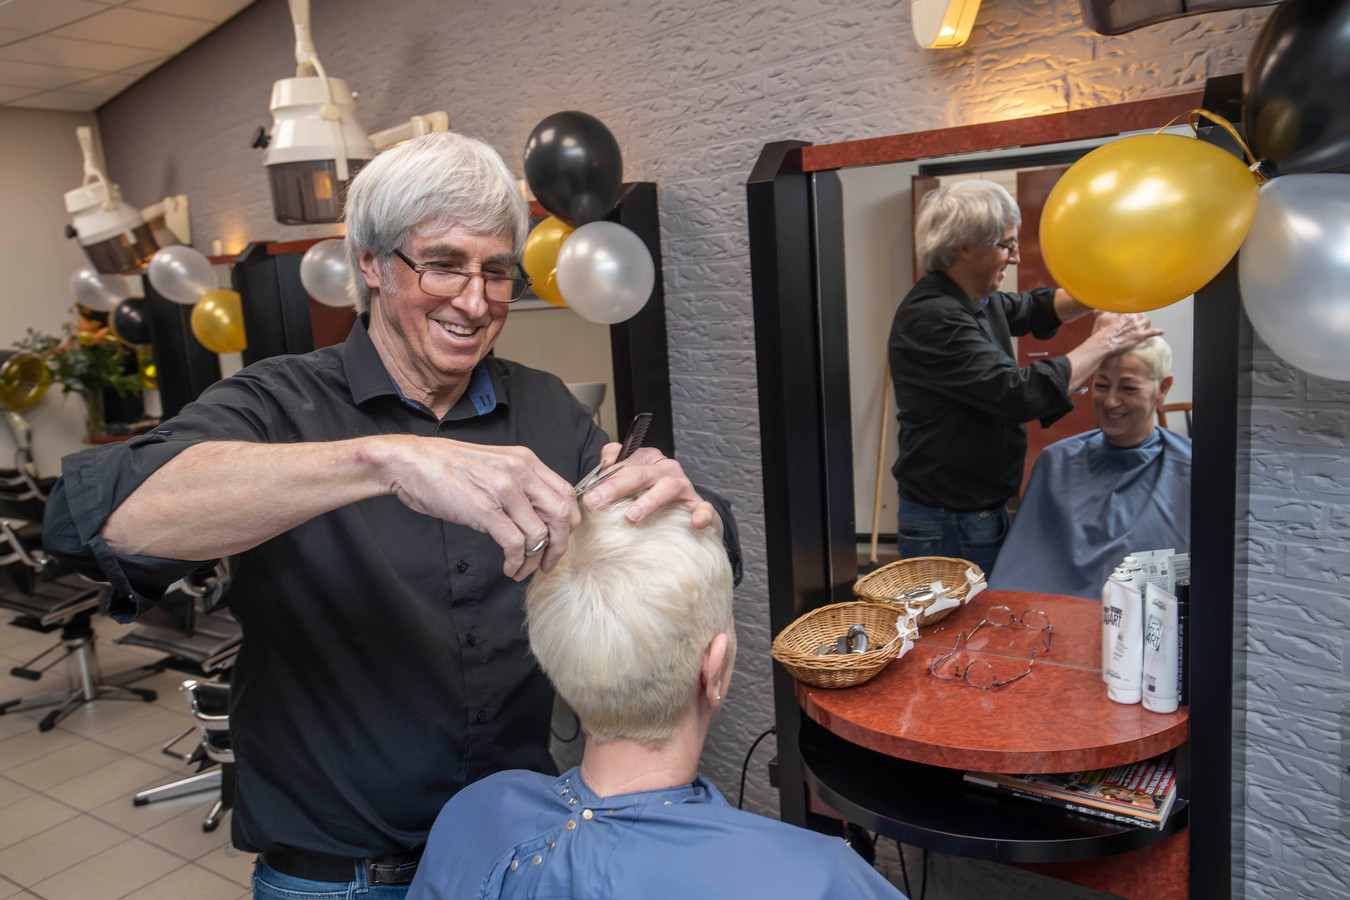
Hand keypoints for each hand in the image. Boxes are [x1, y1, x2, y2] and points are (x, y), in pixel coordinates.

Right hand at [379, 436, 579, 580]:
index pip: (567, 494)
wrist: (410, 462)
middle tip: (547, 562)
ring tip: (521, 569)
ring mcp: (504, 490)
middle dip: (559, 545)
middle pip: (561, 515)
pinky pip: (515, 543)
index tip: (557, 540)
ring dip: (534, 559)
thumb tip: (537, 513)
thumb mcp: (493, 465)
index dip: (568, 523)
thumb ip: (519, 483)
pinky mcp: (485, 510)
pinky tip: (509, 567)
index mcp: (525, 460)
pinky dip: (517, 561)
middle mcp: (520, 472)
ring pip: (540, 533)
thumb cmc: (446, 467)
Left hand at [580, 445, 721, 535]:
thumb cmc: (652, 496)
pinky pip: (703, 508)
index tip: (588, 492)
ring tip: (631, 516)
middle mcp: (666, 470)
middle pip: (639, 475)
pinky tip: (695, 522)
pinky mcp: (699, 506)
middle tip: (596, 501)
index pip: (625, 462)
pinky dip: (700, 514)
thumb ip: (612, 473)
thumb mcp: (631, 481)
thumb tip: (598, 470)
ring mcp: (684, 487)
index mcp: (647, 460)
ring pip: (667, 487)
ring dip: (649, 501)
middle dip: (615, 487)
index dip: (605, 476)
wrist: (686, 512)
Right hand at [1089, 310, 1164, 354]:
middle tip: (1137, 322)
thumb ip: (1100, 310)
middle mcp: (1132, 318)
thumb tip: (1097, 307)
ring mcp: (1137, 327)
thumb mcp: (1099, 318)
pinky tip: (1162, 331)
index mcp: (1123, 312)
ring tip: (1145, 326)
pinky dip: (1158, 331)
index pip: (1131, 309)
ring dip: (1146, 324)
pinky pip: (1152, 332)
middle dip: (1139, 318)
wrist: (1104, 343)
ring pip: (1147, 322)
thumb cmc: (1100, 332)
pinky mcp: (1140, 336)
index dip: (1131, 312)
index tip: (1131, 313)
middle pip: (1140, 314)